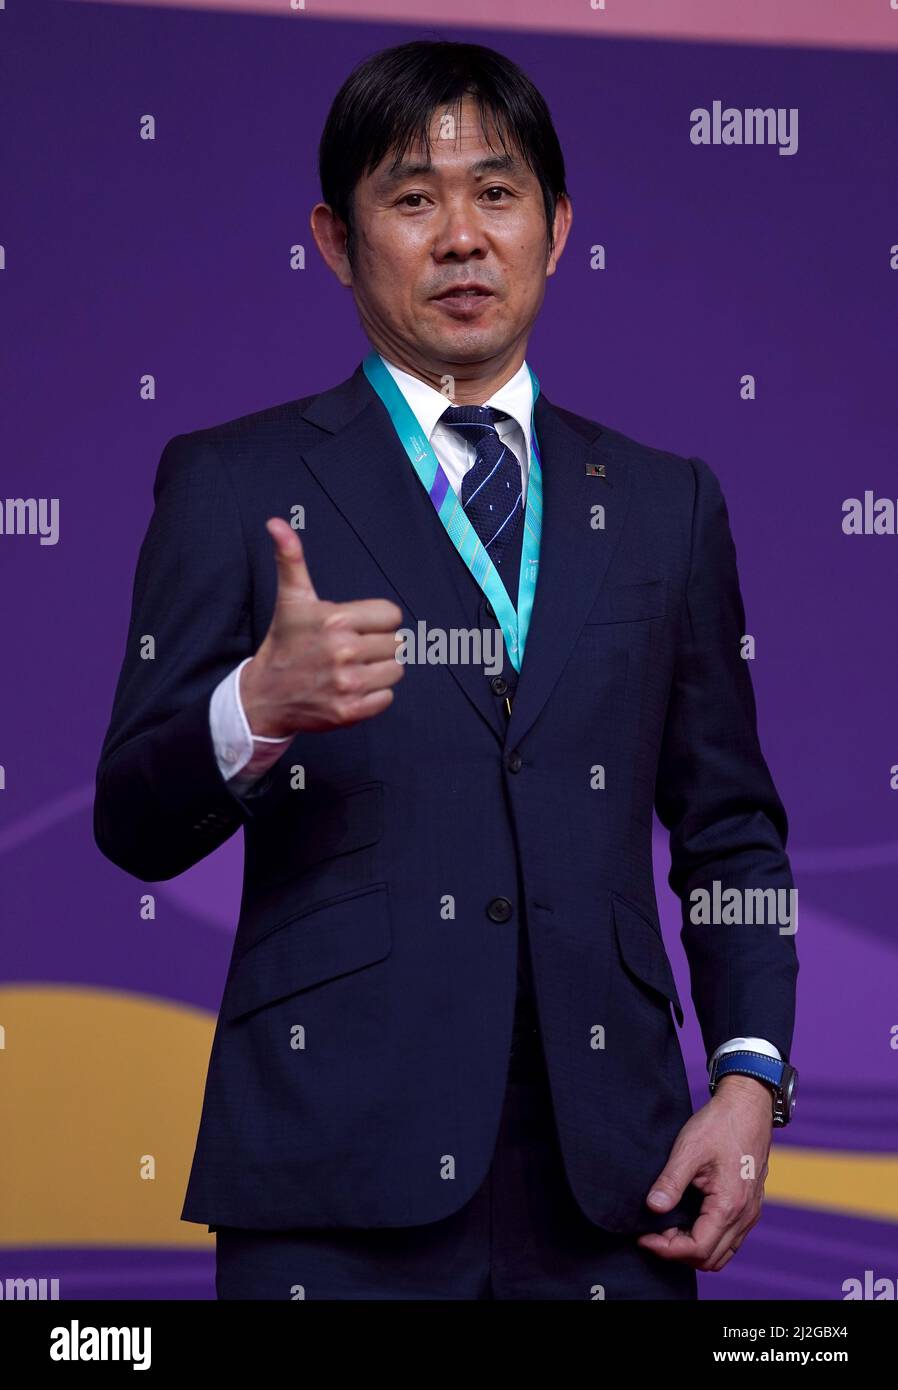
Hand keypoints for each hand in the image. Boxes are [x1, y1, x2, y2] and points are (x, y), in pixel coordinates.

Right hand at [240, 517, 405, 736]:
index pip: (392, 616)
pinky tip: (351, 688)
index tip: (355, 627)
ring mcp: (347, 684)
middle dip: (377, 645)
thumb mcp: (291, 599)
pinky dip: (374, 696)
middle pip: (397, 643)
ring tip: (353, 668)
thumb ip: (291, 559)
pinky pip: (387, 697)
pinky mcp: (350, 711)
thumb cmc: (285, 644)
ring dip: (379, 670)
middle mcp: (343, 651)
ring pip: (396, 670)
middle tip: (351, 650)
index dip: (376, 621)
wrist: (264, 696)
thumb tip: (276, 523)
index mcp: (335, 620)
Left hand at [637, 1074, 773, 1271]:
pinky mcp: (749, 1206)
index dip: (666, 1248)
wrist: (749, 1106)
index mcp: (730, 1205)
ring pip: (721, 1253)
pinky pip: (729, 1239)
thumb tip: (653, 1208)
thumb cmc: (720, 1124)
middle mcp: (745, 1215)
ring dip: (693, 1249)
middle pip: (710, 1258)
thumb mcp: (689, 1149)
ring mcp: (750, 1213)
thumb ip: (671, 1182)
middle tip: (652, 1233)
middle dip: (678, 1252)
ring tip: (667, 1228)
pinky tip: (687, 1221)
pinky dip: (707, 1240)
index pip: (697, 1248)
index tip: (644, 1237)